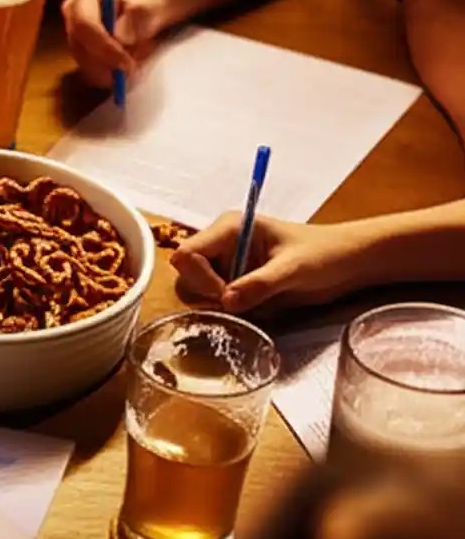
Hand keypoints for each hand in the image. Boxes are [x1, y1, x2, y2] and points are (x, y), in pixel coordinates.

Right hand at [61, 0, 166, 87]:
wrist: (141, 12)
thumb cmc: (143, 4)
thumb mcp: (145, 7)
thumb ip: (134, 19)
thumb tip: (120, 39)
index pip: (84, 24)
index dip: (103, 46)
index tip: (126, 63)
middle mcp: (72, 15)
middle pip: (81, 47)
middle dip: (108, 63)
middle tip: (133, 69)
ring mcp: (72, 36)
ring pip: (85, 64)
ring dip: (112, 70)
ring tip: (136, 59)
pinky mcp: (78, 53)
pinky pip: (90, 73)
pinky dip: (110, 75)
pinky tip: (125, 66)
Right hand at [170, 213, 371, 312]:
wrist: (350, 262)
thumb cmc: (325, 254)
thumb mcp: (293, 269)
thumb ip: (259, 284)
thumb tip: (225, 302)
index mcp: (229, 227)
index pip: (187, 254)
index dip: (200, 278)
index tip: (226, 295)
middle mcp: (222, 244)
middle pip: (187, 275)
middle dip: (208, 294)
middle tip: (240, 302)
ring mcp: (228, 264)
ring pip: (200, 292)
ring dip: (222, 305)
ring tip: (255, 303)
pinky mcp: (237, 281)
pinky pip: (219, 302)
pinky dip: (234, 310)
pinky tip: (260, 306)